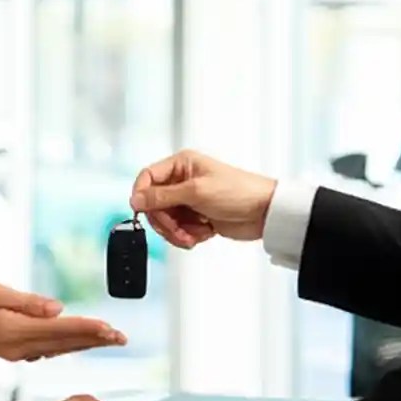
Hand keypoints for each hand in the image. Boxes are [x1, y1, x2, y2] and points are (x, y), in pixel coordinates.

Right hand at [0, 282, 127, 360]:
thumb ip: (25, 301)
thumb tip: (56, 308)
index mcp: (13, 331)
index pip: (60, 330)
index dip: (88, 328)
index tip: (110, 328)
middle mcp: (17, 347)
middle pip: (64, 343)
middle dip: (95, 339)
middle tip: (121, 338)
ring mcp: (14, 352)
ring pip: (57, 349)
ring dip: (83, 343)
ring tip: (107, 339)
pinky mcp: (11, 351)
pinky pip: (45, 350)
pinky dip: (65, 346)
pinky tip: (76, 343)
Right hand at [130, 149, 276, 247]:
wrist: (265, 212)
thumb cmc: (238, 192)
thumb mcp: (195, 192)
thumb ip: (162, 196)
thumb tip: (135, 199)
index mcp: (181, 164)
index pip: (147, 177)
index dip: (142, 196)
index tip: (142, 212)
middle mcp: (183, 180)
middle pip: (154, 204)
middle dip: (164, 221)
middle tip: (176, 230)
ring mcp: (190, 200)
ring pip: (166, 220)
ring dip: (177, 232)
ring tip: (192, 235)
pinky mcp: (197, 217)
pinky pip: (179, 230)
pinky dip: (188, 236)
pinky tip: (203, 233)